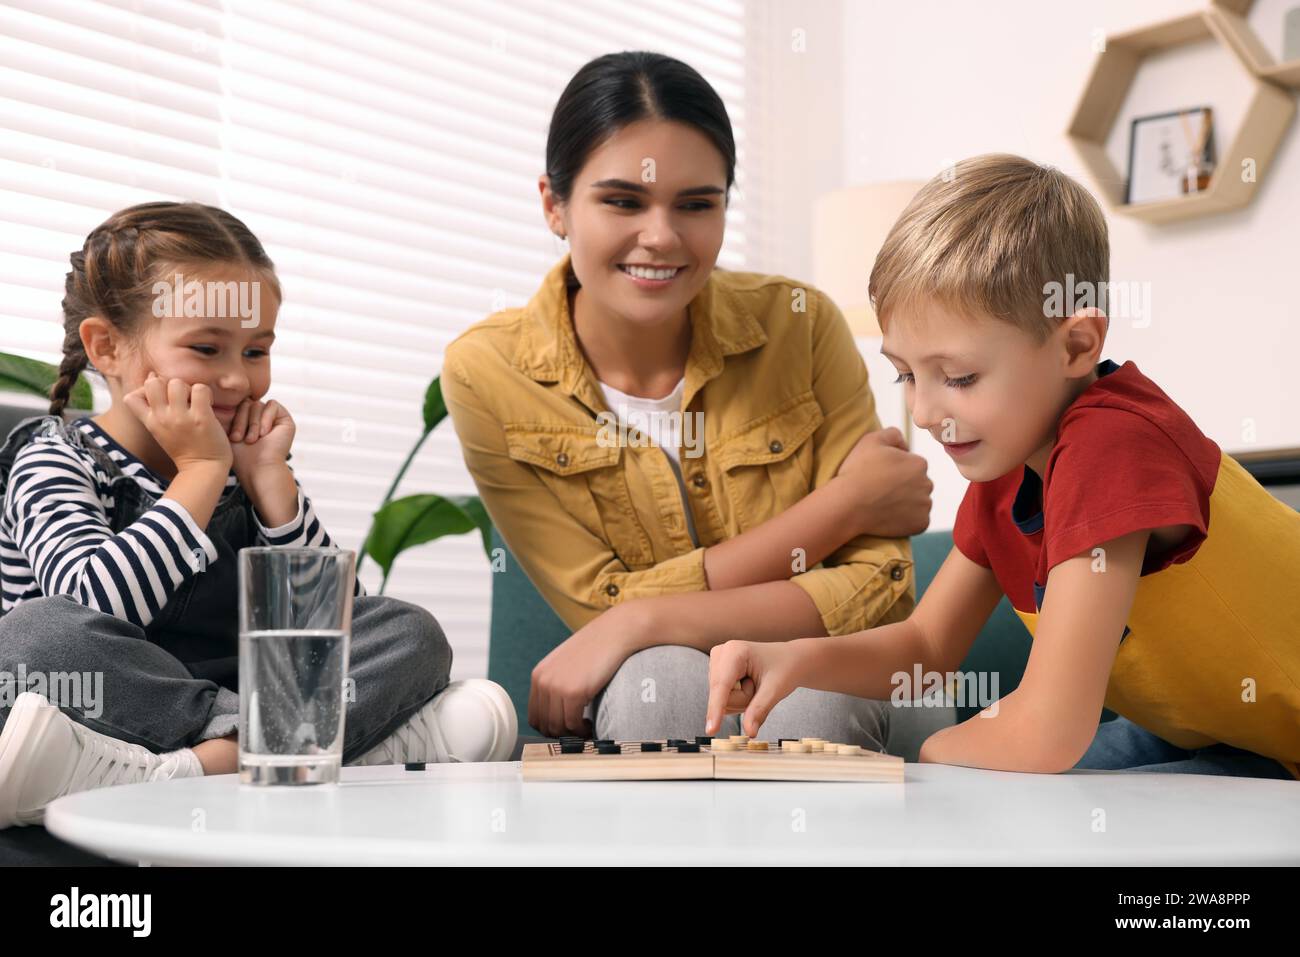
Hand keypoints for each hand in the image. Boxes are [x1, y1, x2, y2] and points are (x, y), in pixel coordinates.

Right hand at [122, 372, 230, 471]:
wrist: (203, 469)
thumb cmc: (185, 448)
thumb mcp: (161, 430)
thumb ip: (154, 407)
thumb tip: (151, 376)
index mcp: (151, 422)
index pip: (131, 397)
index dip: (145, 391)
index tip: (161, 398)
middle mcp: (163, 418)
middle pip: (153, 383)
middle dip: (168, 384)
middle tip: (181, 397)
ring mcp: (181, 418)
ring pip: (177, 383)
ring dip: (188, 387)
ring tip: (195, 401)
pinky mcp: (201, 418)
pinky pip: (200, 389)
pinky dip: (205, 393)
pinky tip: (208, 404)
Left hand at [227, 398, 294, 482]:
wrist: (257, 469)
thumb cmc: (240, 456)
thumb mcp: (226, 431)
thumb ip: (223, 414)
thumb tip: (210, 394)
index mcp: (245, 419)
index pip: (237, 405)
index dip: (234, 418)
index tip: (231, 437)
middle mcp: (259, 417)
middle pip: (246, 403)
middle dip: (241, 420)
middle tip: (238, 438)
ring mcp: (272, 418)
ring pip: (257, 405)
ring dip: (253, 424)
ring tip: (251, 440)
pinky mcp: (285, 418)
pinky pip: (272, 405)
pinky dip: (265, 419)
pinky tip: (264, 434)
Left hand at [528, 604, 640, 737]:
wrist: (613, 634)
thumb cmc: (595, 649)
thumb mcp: (565, 664)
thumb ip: (556, 683)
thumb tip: (557, 712)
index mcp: (538, 675)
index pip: (534, 715)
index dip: (549, 727)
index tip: (565, 728)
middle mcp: (543, 682)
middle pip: (544, 724)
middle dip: (561, 733)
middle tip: (577, 731)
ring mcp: (556, 687)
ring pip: (558, 727)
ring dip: (572, 733)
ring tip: (586, 728)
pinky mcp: (573, 693)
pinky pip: (573, 724)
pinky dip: (582, 730)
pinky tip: (591, 724)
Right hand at [704, 638, 807, 737]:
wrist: (789, 660)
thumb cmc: (785, 668)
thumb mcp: (776, 689)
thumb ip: (759, 710)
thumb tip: (749, 733)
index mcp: (734, 651)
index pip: (721, 686)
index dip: (715, 709)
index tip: (711, 730)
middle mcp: (720, 654)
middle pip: (722, 697)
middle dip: (743, 700)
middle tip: (760, 686)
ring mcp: (716, 664)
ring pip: (722, 702)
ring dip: (742, 701)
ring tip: (756, 684)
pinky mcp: (717, 673)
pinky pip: (723, 701)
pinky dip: (738, 699)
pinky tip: (748, 685)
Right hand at [836, 427, 931, 536]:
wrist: (848, 504)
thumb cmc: (857, 471)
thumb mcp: (871, 440)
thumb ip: (892, 434)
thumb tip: (905, 444)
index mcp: (919, 463)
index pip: (912, 465)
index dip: (895, 470)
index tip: (879, 476)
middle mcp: (928, 484)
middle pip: (918, 484)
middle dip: (905, 486)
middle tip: (881, 491)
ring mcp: (925, 506)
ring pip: (919, 503)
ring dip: (907, 503)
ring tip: (884, 504)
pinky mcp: (920, 524)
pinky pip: (918, 521)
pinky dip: (907, 520)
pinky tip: (889, 516)